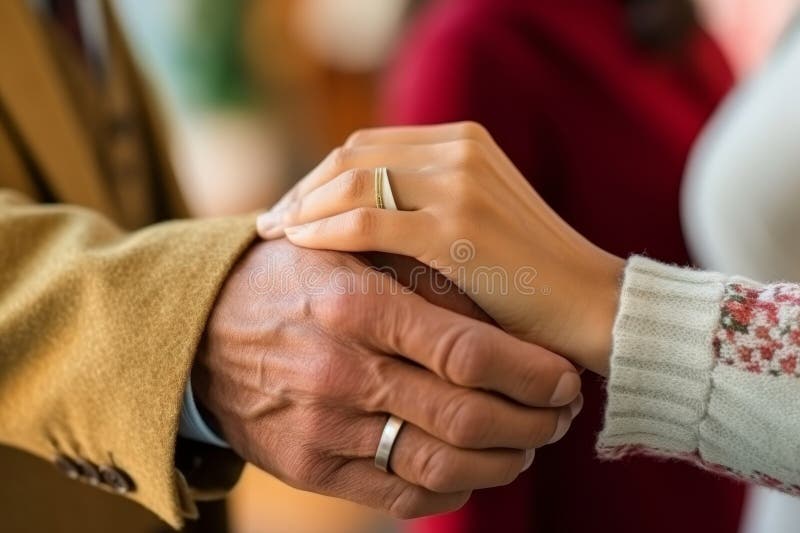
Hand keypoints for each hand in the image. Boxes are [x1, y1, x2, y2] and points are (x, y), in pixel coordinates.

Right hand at [193, 239, 581, 517]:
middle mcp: (340, 371)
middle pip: (466, 416)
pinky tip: (475, 466)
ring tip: (529, 441)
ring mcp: (323, 427)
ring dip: (505, 460)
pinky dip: (455, 487)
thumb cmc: (291, 281)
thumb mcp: (350, 253)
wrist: (202, 331)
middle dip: (534, 420)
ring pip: (442, 466)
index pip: (467, 350)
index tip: (565, 374)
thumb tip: (511, 321)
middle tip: (561, 412)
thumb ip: (424, 280)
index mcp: (355, 305)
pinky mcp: (310, 468)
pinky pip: (401, 496)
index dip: (532, 371)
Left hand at [256, 122, 624, 374]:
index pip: (369, 146)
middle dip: (304, 189)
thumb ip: (424, 203)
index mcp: (464, 141)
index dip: (321, 175)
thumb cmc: (529, 277)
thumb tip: (351, 215)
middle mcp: (460, 150)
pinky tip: (300, 246)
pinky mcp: (457, 227)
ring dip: (305, 208)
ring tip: (276, 235)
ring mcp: (459, 184)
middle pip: (352, 156)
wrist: (592, 305)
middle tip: (273, 220)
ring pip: (353, 182)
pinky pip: (368, 221)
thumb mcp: (476, 220)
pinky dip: (326, 230)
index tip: (293, 206)